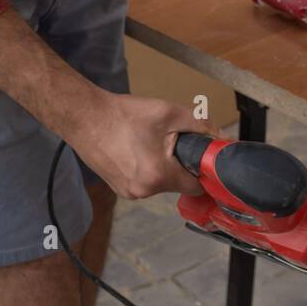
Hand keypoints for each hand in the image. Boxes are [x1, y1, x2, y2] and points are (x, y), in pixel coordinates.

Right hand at [73, 93, 221, 199]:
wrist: (86, 117)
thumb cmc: (125, 115)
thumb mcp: (170, 113)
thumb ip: (201, 126)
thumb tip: (220, 138)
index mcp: (159, 176)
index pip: (197, 186)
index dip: (203, 171)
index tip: (203, 157)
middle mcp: (143, 191)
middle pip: (179, 184)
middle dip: (181, 164)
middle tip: (172, 141)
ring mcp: (129, 192)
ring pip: (161, 183)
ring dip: (164, 166)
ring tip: (151, 142)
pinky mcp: (119, 188)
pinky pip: (145, 182)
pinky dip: (147, 169)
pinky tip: (138, 150)